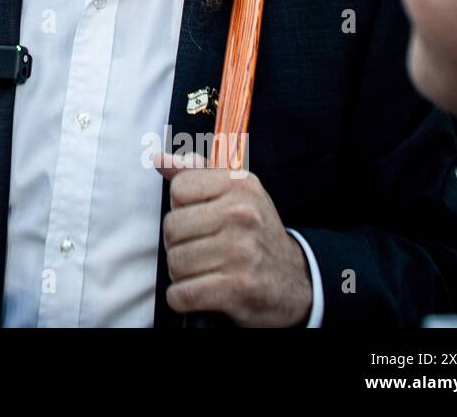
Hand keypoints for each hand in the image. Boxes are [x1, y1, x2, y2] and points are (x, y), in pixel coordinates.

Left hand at [155, 152, 312, 326]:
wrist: (298, 281)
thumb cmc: (256, 233)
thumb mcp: (236, 192)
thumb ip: (196, 173)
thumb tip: (159, 158)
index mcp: (240, 185)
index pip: (179, 189)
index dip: (182, 208)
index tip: (200, 218)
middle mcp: (242, 214)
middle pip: (172, 228)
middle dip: (178, 244)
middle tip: (201, 250)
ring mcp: (242, 252)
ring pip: (175, 262)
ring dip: (182, 273)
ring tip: (205, 271)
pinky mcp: (239, 288)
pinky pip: (182, 294)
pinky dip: (182, 299)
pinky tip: (199, 293)